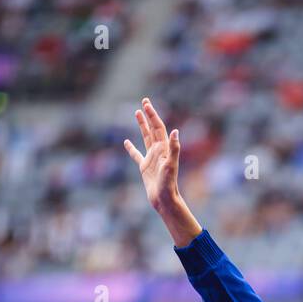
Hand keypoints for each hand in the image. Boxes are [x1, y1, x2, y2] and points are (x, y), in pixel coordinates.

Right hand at [124, 97, 180, 211]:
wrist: (165, 200)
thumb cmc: (169, 184)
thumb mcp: (171, 165)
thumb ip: (174, 148)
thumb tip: (175, 131)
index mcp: (164, 148)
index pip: (158, 127)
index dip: (152, 115)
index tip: (146, 104)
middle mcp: (158, 151)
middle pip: (153, 129)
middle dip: (148, 115)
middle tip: (144, 101)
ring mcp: (151, 159)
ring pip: (145, 138)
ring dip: (142, 126)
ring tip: (137, 113)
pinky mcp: (144, 168)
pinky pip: (136, 155)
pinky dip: (131, 148)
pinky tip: (126, 142)